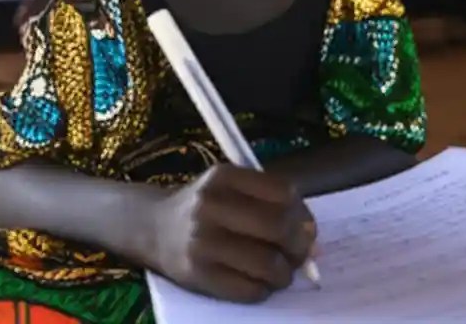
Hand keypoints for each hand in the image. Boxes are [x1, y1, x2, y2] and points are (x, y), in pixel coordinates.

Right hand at [147, 165, 315, 302]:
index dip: (303, 213)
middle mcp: (210, 205)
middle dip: (299, 246)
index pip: (284, 193)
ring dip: (285, 273)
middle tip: (299, 255)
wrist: (152, 227)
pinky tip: (259, 282)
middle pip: (278, 227)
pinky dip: (264, 289)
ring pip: (268, 263)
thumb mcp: (230, 188)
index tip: (304, 227)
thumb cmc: (203, 207)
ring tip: (280, 272)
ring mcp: (202, 241)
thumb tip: (312, 239)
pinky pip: (249, 289)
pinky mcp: (198, 274)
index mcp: (223, 176)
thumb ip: (270, 203)